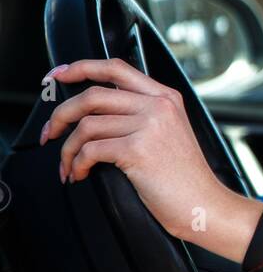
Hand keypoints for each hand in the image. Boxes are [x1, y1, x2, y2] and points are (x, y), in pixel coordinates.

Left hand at [40, 59, 240, 241]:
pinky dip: (77, 164)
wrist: (203, 203)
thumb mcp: (169, 132)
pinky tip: (81, 174)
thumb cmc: (184, 177)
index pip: (115, 68)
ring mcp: (149, 126)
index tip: (57, 75)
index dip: (80, 68)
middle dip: (61, 115)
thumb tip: (93, 112)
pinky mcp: (137, 150)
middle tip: (51, 133)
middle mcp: (158, 106)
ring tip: (69, 165)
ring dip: (67, 149)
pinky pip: (89, 151)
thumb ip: (141, 113)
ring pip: (86, 125)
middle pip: (92, 95)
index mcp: (165, 97)